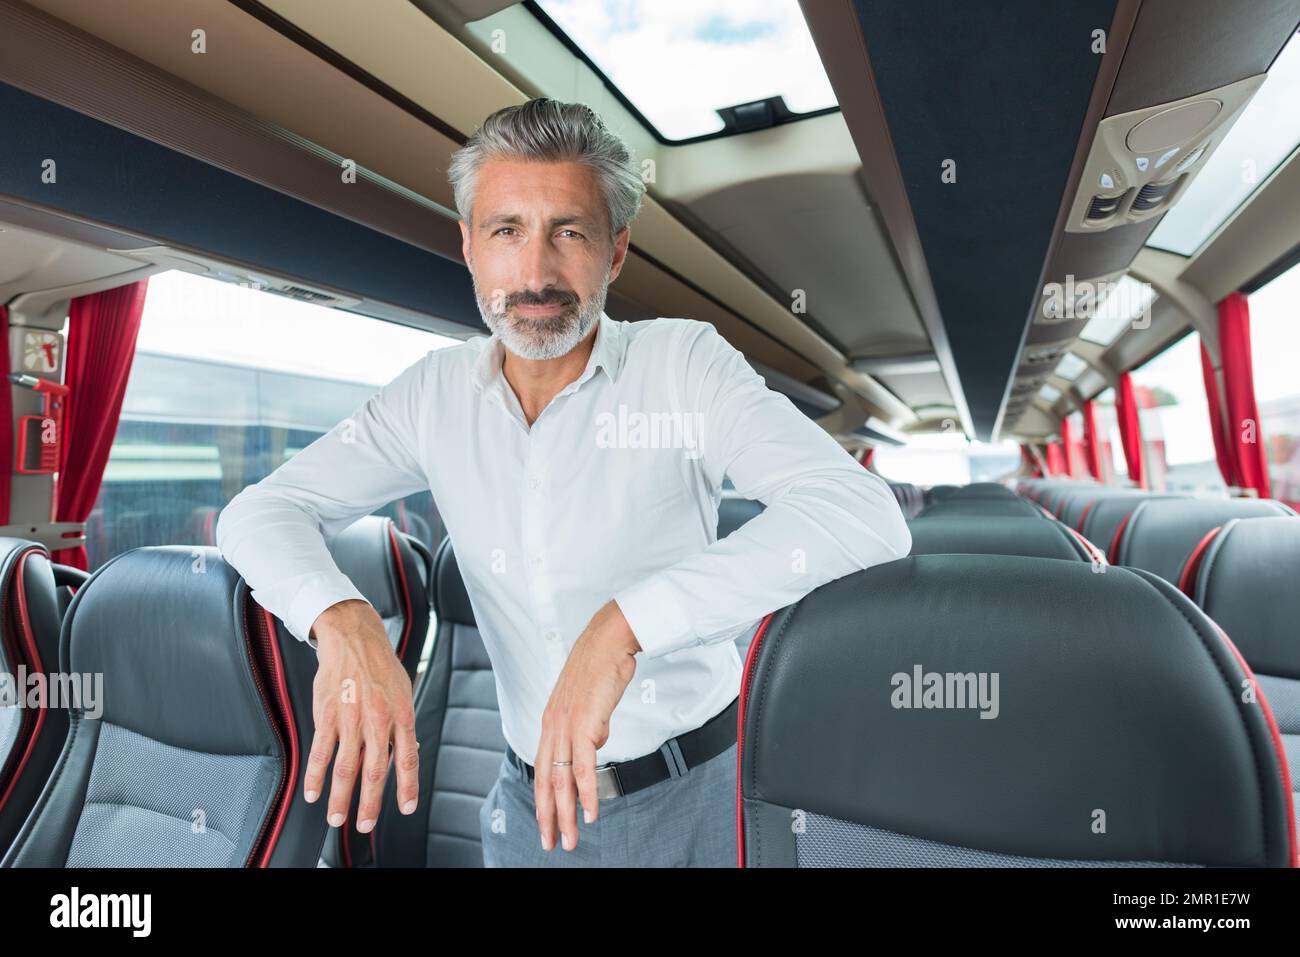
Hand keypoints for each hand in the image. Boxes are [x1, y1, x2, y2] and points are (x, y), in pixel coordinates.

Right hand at [303, 599, 418, 833]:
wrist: (354, 638)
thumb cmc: (380, 665)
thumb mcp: (404, 692)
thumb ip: (403, 725)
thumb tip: (408, 753)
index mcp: (401, 715)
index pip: (407, 759)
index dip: (408, 787)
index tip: (406, 808)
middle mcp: (378, 720)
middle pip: (374, 772)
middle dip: (370, 804)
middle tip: (364, 825)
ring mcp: (351, 719)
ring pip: (345, 768)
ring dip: (340, 798)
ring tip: (337, 817)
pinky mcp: (327, 715)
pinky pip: (321, 752)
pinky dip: (315, 776)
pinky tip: (312, 792)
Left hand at [534, 599, 639, 851]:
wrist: (608, 641)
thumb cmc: (601, 667)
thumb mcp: (589, 702)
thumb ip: (588, 727)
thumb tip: (594, 746)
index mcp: (550, 721)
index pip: (542, 769)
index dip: (543, 799)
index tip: (547, 822)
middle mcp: (552, 725)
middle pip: (546, 780)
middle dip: (548, 817)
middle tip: (552, 843)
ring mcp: (566, 725)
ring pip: (562, 779)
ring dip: (566, 813)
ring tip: (571, 837)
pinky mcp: (584, 723)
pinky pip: (583, 766)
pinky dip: (586, 792)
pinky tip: (589, 811)